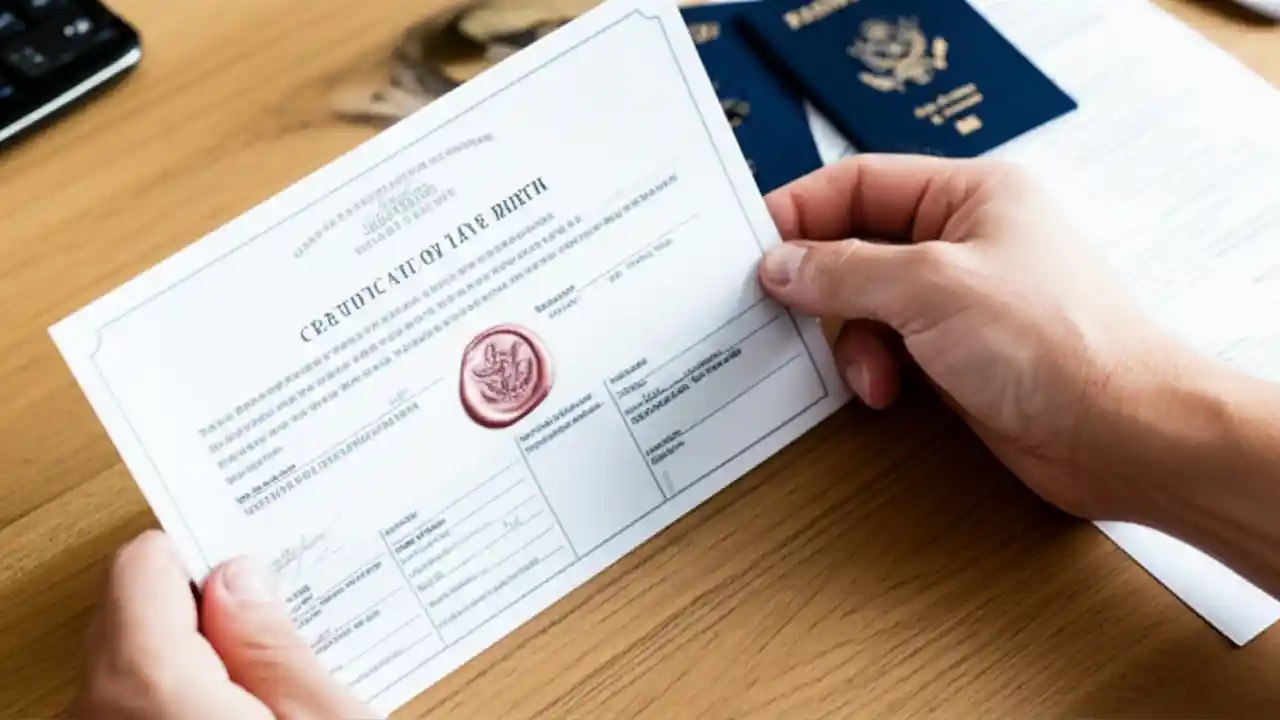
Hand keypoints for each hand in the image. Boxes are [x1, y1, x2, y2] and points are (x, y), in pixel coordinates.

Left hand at [74, 530, 376, 719]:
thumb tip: (241, 579)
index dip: (208, 553)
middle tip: (280, 615)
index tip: (257, 557)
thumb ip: (275, 645)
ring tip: (272, 672)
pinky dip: (184, 692)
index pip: (143, 561)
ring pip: (136, 658)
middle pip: (133, 608)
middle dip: (208, 604)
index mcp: (149, 683)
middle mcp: (103, 709)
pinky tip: (246, 705)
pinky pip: (138, 700)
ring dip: (201, 653)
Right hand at [757, 154, 1186, 519]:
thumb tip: (779, 263)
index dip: (801, 211)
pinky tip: (888, 393)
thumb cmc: (1058, 344)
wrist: (1125, 435)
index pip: (859, 183)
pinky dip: (875, 370)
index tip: (751, 246)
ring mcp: (961, 299)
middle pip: (856, 244)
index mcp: (970, 194)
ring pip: (865, 304)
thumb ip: (845, 270)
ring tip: (870, 373)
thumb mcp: (932, 288)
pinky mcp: (959, 354)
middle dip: (822, 284)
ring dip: (851, 339)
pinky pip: (887, 348)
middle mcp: (964, 240)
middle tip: (777, 308)